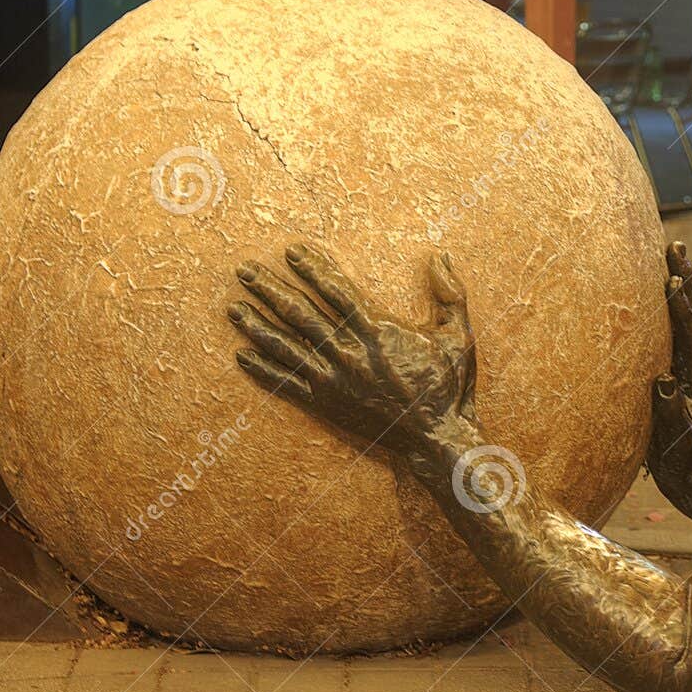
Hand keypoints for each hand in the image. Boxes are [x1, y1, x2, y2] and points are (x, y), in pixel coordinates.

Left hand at [229, 244, 476, 452]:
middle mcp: (349, 354)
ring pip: (287, 346)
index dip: (312, 268)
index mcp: (379, 332)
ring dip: (257, 325)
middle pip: (301, 313)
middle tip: (245, 270)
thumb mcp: (459, 336)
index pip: (337, 291)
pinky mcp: (326, 404)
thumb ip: (450, 294)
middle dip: (270, 289)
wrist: (436, 439)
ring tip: (233, 307)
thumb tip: (439, 256)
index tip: (291, 252)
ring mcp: (334, 380)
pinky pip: (287, 384)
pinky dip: (263, 369)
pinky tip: (242, 355)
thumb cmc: (449, 386)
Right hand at [647, 242, 691, 526]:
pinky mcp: (688, 372)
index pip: (690, 333)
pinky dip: (677, 305)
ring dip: (684, 284)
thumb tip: (663, 381)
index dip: (679, 306)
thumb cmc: (681, 464)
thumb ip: (671, 412)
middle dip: (685, 277)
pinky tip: (667, 294)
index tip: (670, 278)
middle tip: (675, 244)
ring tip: (674, 255)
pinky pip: (683, 329)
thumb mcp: (675, 443)